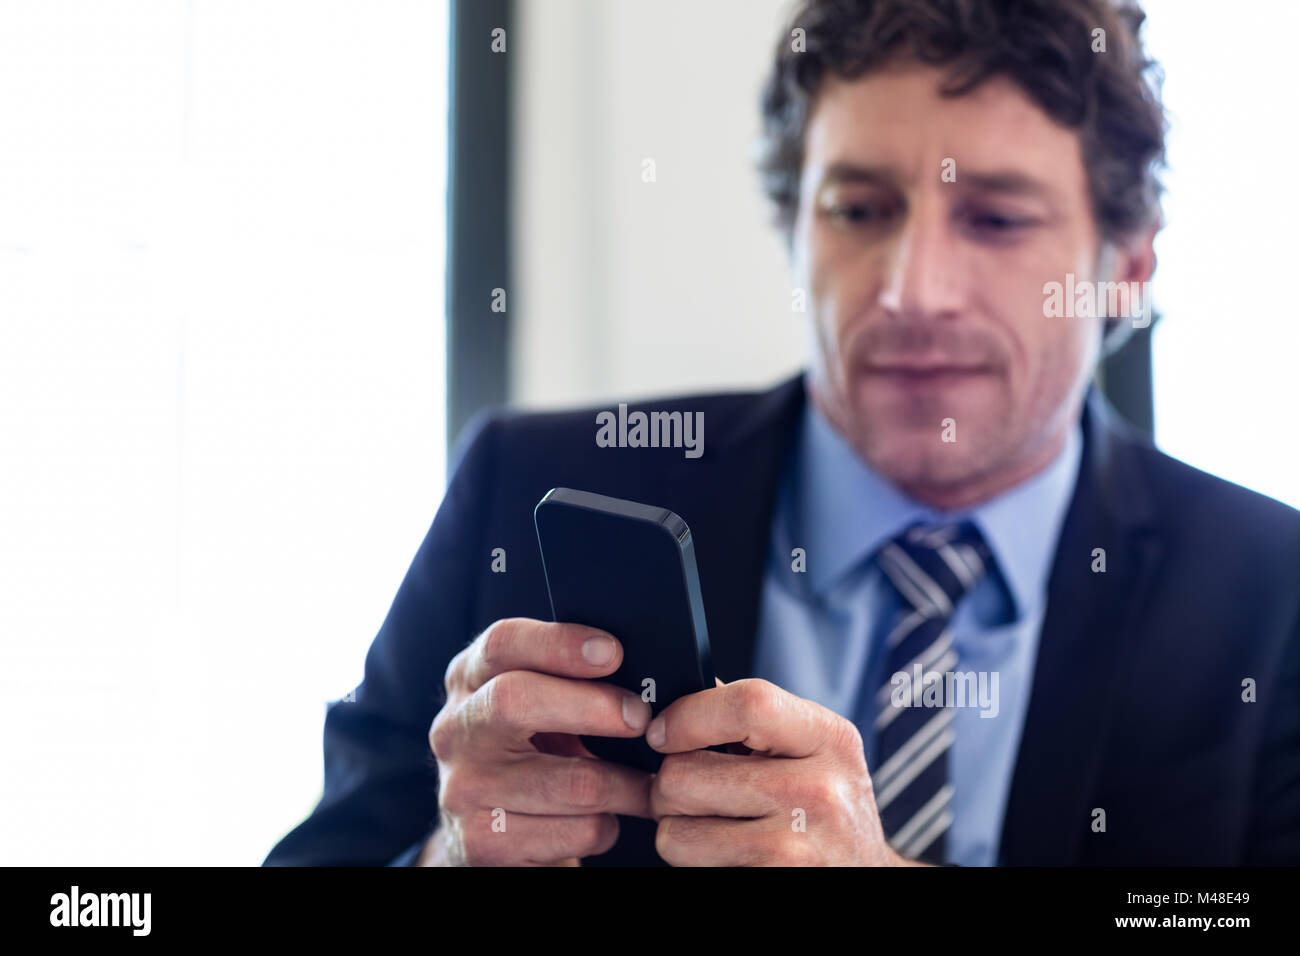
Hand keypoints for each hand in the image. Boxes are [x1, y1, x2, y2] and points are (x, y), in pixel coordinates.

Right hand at [420, 618, 654, 864]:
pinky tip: (603, 819)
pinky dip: (606, 827)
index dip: (560, 643)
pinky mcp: (481, 844)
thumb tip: (642, 671)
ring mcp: (462, 789)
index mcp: (470, 678)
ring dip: (624, 785)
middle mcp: (456, 729)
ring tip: (646, 783)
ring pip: (568, 782)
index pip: (503, 642)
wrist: (488, 834)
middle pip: (516, 700)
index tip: (612, 652)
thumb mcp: (538, 702)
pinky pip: (574, 832)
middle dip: (593, 707)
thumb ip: (570, 678)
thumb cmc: (531, 750)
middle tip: (641, 719)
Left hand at [646, 678, 921, 865]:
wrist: (866, 876)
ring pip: (675, 833)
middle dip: (669, 786)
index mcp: (829, 738)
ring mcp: (798, 849)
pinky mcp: (775, 884)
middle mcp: (821, 792)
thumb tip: (674, 702)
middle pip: (685, 775)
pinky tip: (728, 856)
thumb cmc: (829, 809)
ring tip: (712, 828)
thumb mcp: (813, 749)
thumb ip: (751, 718)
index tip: (662, 733)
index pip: (746, 705)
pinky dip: (696, 864)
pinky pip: (691, 871)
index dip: (686, 716)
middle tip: (692, 794)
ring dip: (678, 833)